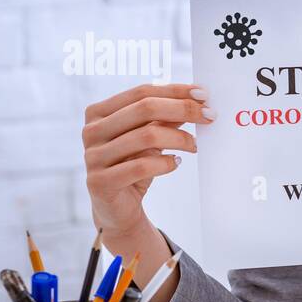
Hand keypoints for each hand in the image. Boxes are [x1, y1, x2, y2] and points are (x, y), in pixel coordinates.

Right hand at [82, 83, 212, 239]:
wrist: (118, 209)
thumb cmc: (134, 166)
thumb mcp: (149, 138)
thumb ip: (165, 118)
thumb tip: (197, 99)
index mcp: (98, 113)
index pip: (141, 93)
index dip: (175, 91)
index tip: (204, 95)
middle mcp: (91, 131)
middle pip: (145, 109)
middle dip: (183, 109)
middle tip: (210, 117)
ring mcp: (93, 157)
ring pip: (147, 136)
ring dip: (180, 138)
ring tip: (195, 146)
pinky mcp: (100, 182)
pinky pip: (141, 166)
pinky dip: (165, 163)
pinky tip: (176, 163)